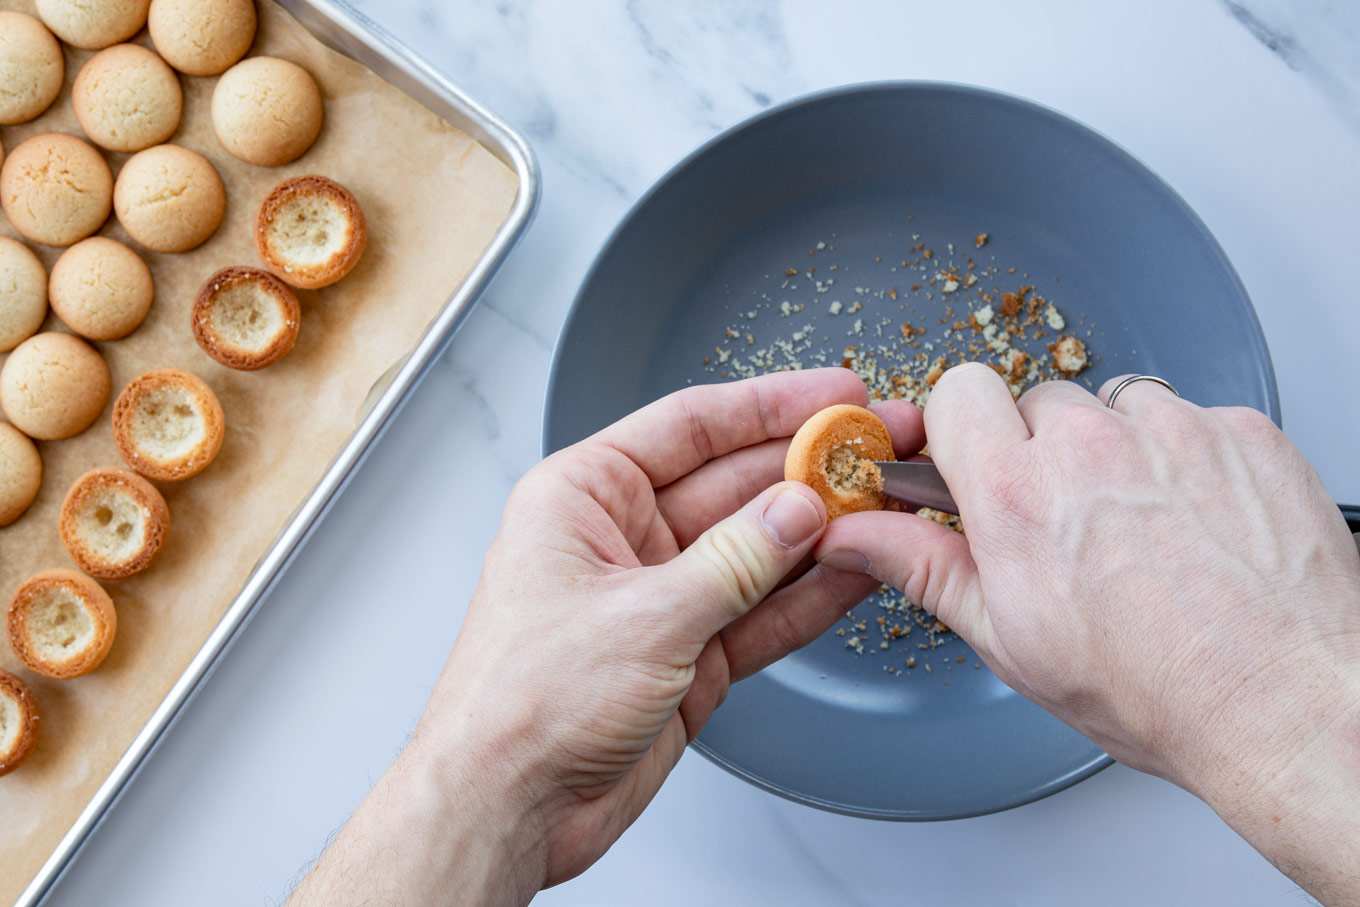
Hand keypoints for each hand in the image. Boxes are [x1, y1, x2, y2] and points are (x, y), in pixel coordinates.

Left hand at [289, 369, 921, 905]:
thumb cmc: (522, 704)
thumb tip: (796, 510)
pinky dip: (808, 595)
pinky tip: (856, 569)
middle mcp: (622, 539)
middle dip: (809, 467)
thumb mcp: (643, 618)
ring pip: (756, 549)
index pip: (690, 426)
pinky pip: (759, 611)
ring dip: (820, 530)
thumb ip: (734, 562)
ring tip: (885, 504)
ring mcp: (660, 598)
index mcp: (584, 496)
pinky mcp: (687, 654)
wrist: (507, 807)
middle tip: (877, 448)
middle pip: (734, 484)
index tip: (833, 394)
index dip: (769, 406)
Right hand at [817, 364, 1359, 902]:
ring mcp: (1175, 430)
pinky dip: (1189, 456)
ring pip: (1118, 403)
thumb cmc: (1156, 690)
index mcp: (1016, 493)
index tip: (977, 462)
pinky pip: (1194, 417)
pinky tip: (1198, 520)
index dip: (964, 429)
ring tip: (1142, 522)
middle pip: (1039, 400)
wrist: (1283, 705)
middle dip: (1043, 448)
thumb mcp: (1008, 639)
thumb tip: (856, 536)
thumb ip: (922, 566)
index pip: (958, 393)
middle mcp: (1091, 445)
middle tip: (1070, 517)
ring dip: (1118, 447)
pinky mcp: (1244, 431)